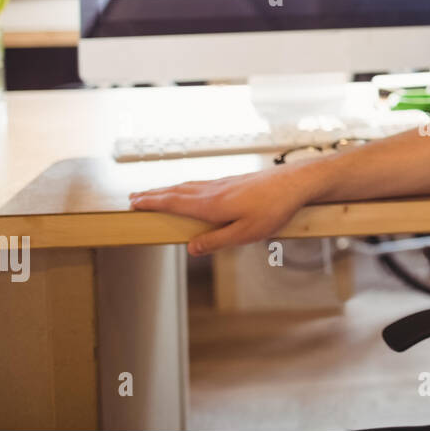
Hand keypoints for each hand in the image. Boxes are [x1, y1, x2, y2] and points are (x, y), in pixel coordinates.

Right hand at [128, 166, 312, 255]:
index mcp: (212, 204)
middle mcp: (213, 190)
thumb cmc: (274, 209)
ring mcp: (223, 183)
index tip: (134, 202)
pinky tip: (189, 189)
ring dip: (168, 190)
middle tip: (133, 197)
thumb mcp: (246, 234)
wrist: (296, 182)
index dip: (153, 202)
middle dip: (154, 195)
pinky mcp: (234, 181)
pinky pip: (201, 184)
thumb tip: (191, 248)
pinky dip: (186, 187)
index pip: (174, 203)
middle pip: (176, 192)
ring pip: (188, 186)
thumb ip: (217, 241)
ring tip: (154, 193)